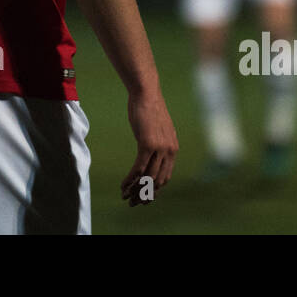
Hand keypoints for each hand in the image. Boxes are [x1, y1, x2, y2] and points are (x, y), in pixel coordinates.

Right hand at [121, 89, 177, 206]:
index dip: (155, 190)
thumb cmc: (149, 108)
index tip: (144, 198)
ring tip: (125, 197)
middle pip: (157, 181)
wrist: (146, 93)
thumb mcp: (158, 128)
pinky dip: (130, 180)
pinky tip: (123, 185)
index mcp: (173, 149)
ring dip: (136, 191)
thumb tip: (151, 152)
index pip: (166, 177)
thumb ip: (158, 142)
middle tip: (133, 203)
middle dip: (145, 195)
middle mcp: (169, 151)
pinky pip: (138, 168)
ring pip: (148, 178)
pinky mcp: (147, 145)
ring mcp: (160, 148)